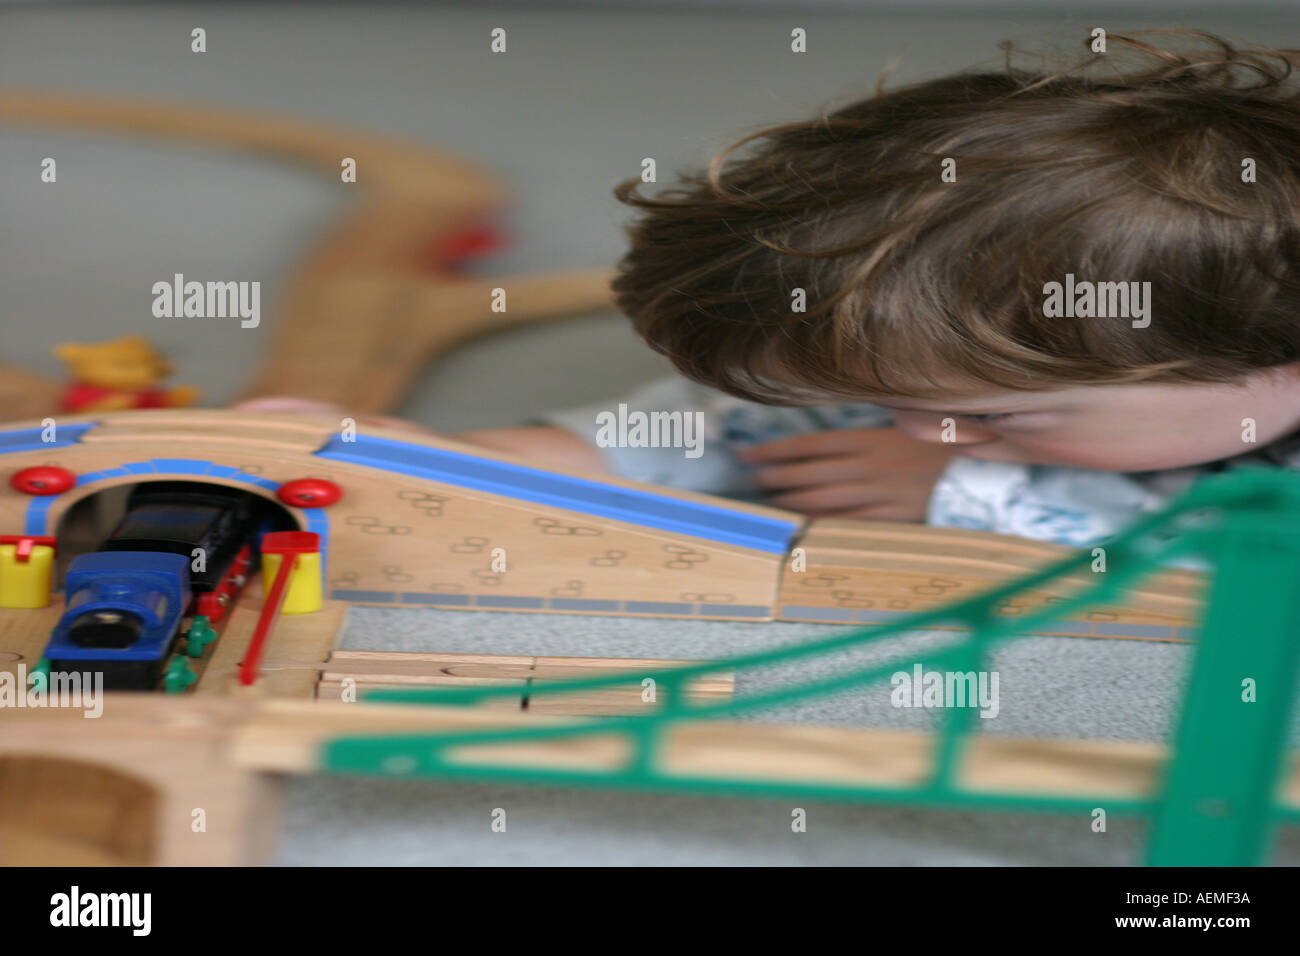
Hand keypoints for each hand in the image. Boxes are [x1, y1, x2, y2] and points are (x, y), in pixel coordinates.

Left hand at [738, 427, 957, 521]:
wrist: (979, 471)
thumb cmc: (935, 448)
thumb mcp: (897, 432)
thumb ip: (859, 441)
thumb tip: (816, 450)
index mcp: (867, 439)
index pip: (809, 445)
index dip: (775, 450)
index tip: (748, 455)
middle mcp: (868, 465)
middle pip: (808, 473)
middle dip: (776, 478)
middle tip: (753, 482)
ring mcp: (879, 493)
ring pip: (823, 500)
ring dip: (791, 502)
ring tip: (771, 503)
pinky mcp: (891, 518)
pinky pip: (848, 523)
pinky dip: (822, 525)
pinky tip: (802, 527)